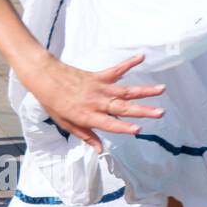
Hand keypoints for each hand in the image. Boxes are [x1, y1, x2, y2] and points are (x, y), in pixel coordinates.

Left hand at [25, 54, 165, 151]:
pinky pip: (116, 70)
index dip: (123, 127)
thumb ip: (85, 135)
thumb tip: (99, 150)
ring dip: (144, 91)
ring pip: (125, 90)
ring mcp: (99, 88)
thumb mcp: (66, 124)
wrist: (44, 77)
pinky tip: (141, 57)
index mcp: (87, 116)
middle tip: (161, 113)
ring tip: (162, 89)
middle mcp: (96, 102)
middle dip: (143, 111)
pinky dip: (129, 63)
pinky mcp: (98, 76)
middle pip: (123, 107)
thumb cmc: (54, 102)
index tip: (139, 130)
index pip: (109, 124)